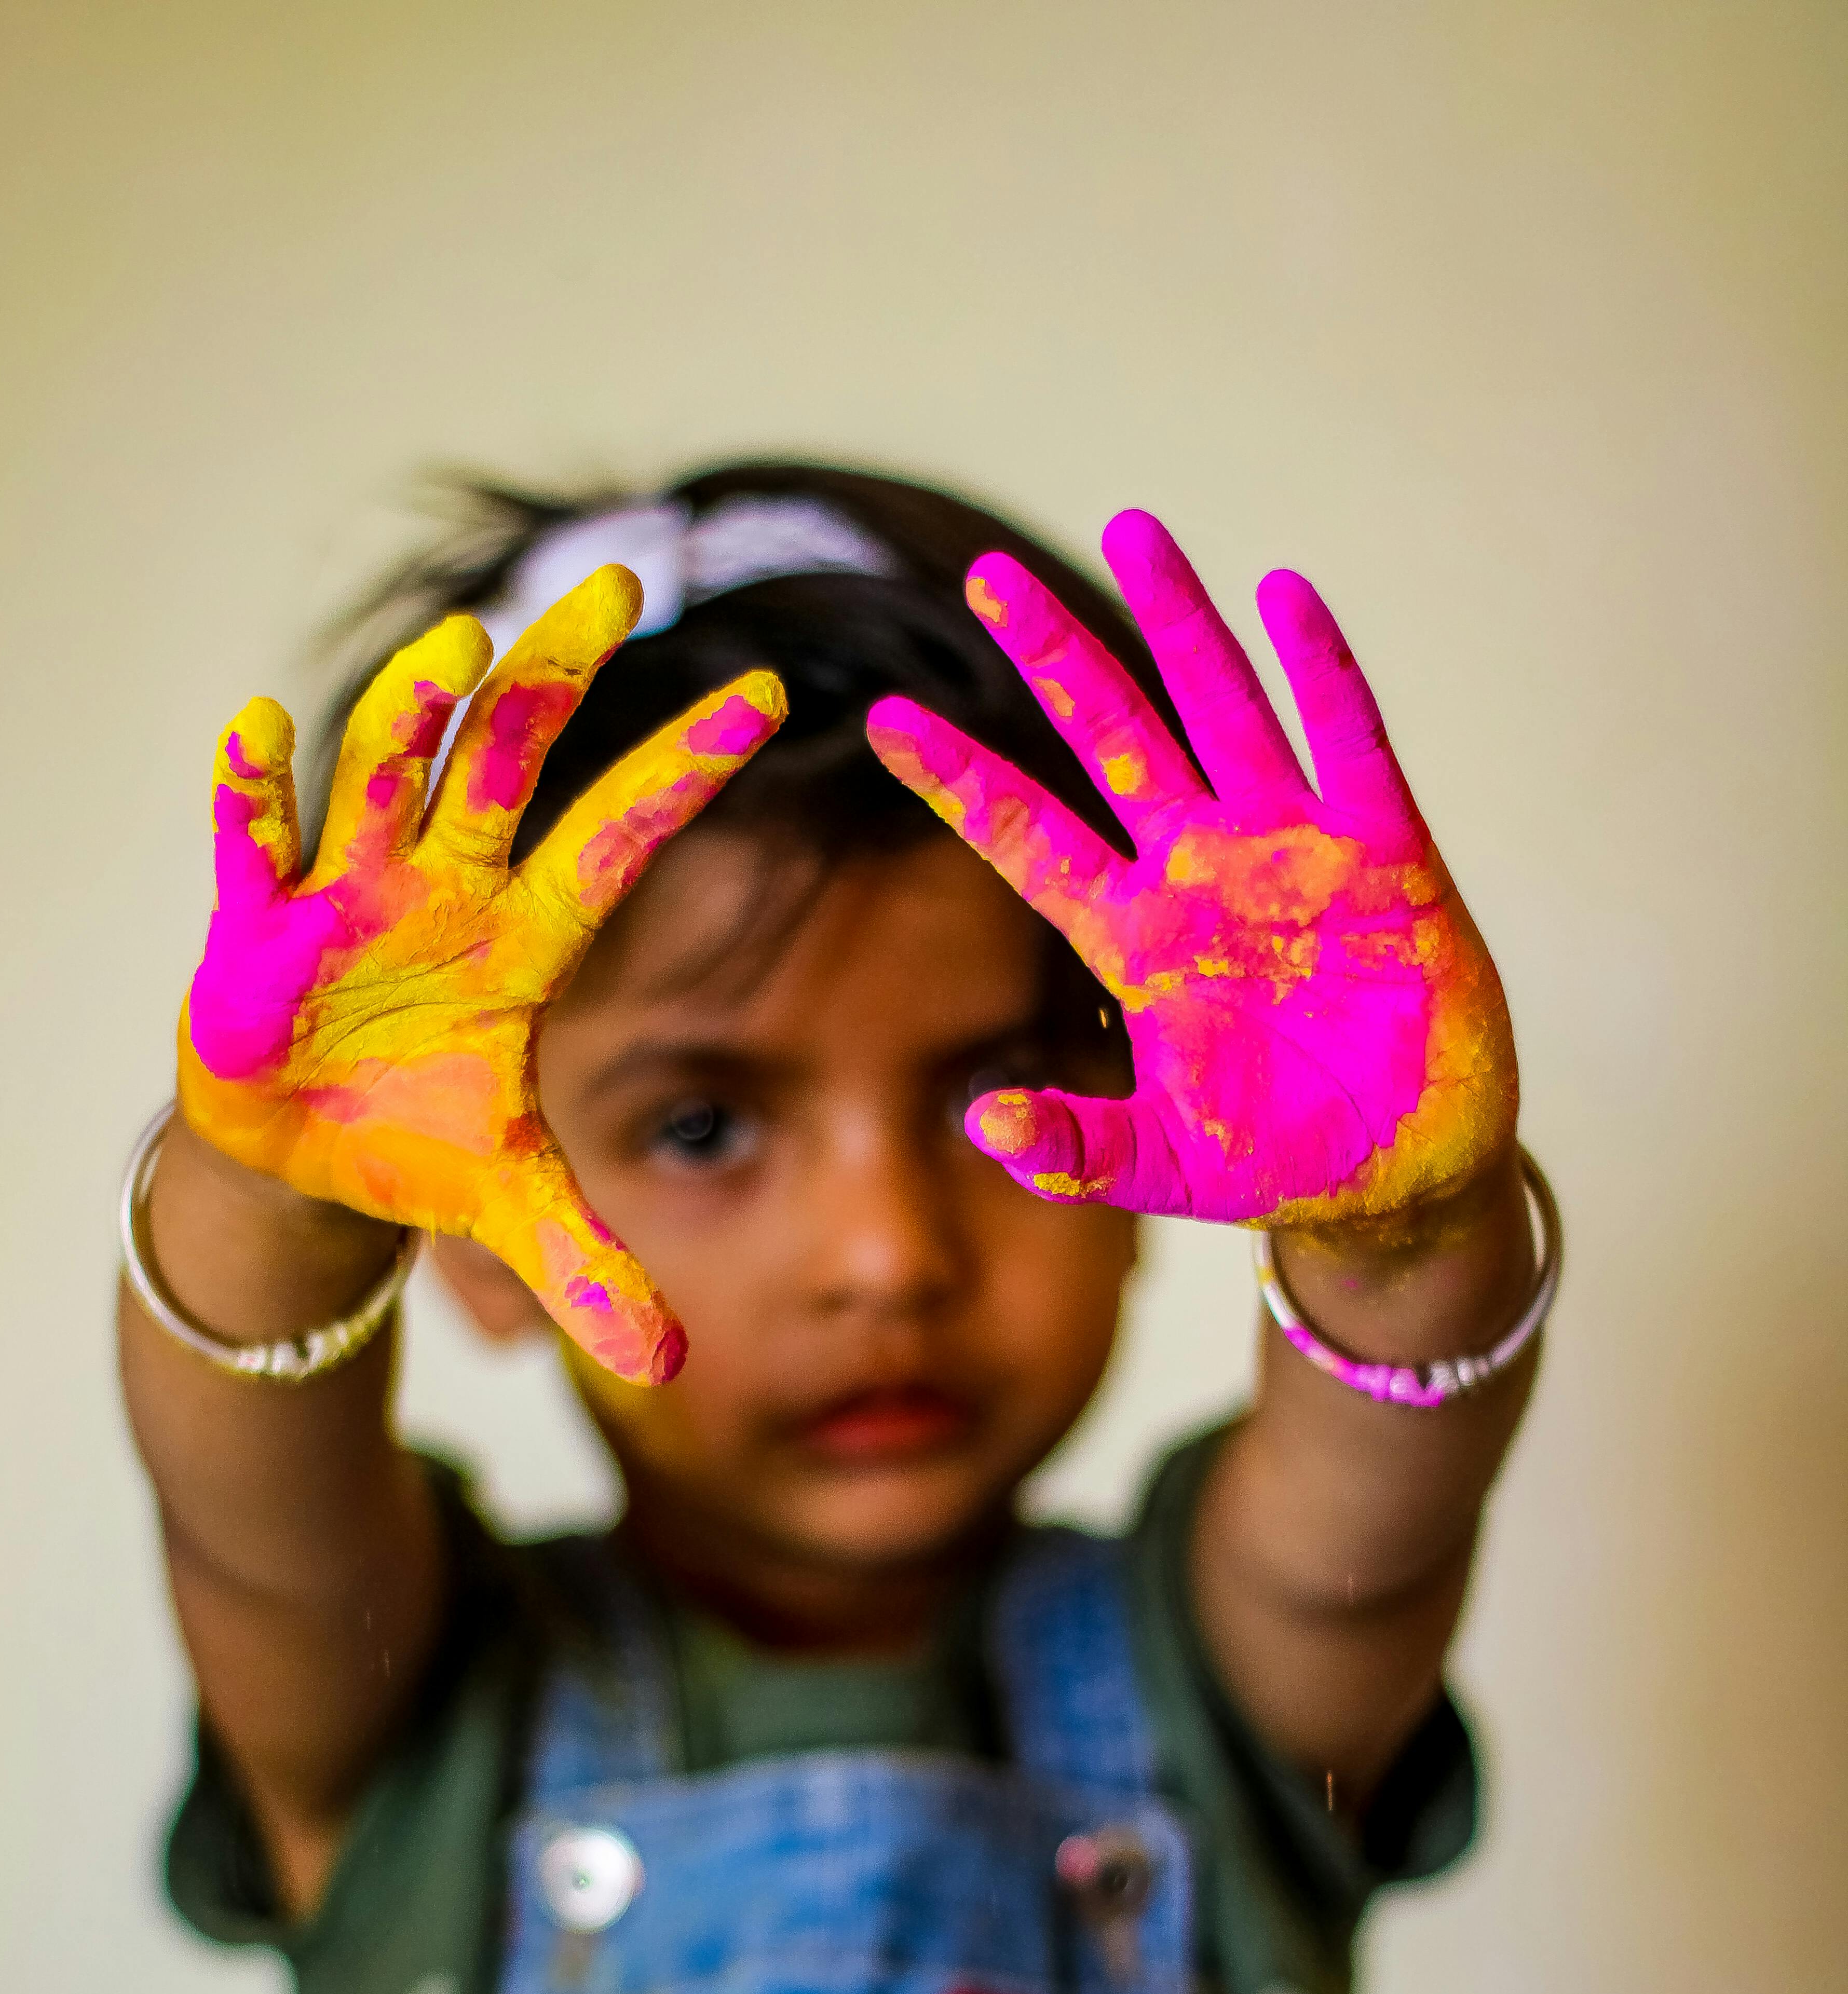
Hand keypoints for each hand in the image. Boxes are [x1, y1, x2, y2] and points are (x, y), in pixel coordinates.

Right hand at [179, 569, 785, 1381]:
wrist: (299, 1163)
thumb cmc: (415, 1148)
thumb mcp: (514, 1216)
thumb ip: (595, 1276)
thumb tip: (680, 1377)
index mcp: (516, 946)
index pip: (618, 841)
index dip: (685, 772)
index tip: (770, 698)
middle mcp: (439, 892)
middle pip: (506, 760)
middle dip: (555, 676)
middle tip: (622, 581)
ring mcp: (344, 896)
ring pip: (384, 778)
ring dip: (413, 715)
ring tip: (458, 652)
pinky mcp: (253, 926)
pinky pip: (249, 843)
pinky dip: (247, 791)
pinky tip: (252, 732)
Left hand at [867, 512, 1514, 1233]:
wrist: (1397, 1176)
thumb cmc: (1275, 1162)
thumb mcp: (1162, 1166)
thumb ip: (1076, 1145)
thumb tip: (981, 1124)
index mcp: (1137, 936)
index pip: (1028, 837)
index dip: (961, 779)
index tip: (886, 721)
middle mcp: (1202, 872)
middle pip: (1111, 738)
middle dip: (1053, 657)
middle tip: (988, 578)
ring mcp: (1292, 852)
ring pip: (1221, 707)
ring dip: (1179, 622)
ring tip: (1133, 528)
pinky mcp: (1384, 855)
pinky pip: (1348, 742)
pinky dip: (1320, 670)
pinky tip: (1285, 596)